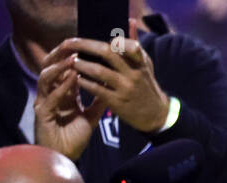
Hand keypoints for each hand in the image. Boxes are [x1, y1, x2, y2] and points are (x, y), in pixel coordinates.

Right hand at [33, 47, 105, 160]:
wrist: (64, 157)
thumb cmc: (73, 138)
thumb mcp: (90, 117)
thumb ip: (99, 102)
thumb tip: (111, 87)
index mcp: (61, 93)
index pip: (64, 69)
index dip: (73, 57)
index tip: (87, 47)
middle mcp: (51, 94)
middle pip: (51, 67)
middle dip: (61, 55)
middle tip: (75, 44)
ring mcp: (44, 102)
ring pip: (47, 77)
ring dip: (60, 67)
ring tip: (74, 59)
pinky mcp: (42, 113)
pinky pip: (51, 97)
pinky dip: (62, 87)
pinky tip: (72, 79)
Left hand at [56, 19, 170, 134]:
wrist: (156, 115)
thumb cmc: (146, 86)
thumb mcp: (145, 65)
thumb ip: (135, 44)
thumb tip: (130, 22)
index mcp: (140, 63)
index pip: (129, 44)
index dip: (114, 39)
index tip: (98, 37)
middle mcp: (134, 74)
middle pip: (107, 53)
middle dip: (85, 45)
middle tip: (70, 43)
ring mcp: (126, 89)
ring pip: (99, 71)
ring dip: (82, 64)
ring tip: (71, 61)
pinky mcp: (118, 103)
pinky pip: (97, 89)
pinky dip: (85, 82)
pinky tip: (77, 78)